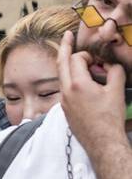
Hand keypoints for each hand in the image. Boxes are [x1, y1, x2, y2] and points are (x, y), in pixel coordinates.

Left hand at [57, 30, 127, 155]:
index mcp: (77, 84)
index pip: (75, 59)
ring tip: (74, 57)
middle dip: (64, 47)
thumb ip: (115, 72)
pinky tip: (79, 80)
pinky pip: (64, 88)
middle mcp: (65, 91)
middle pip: (61, 63)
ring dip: (68, 65)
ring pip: (61, 76)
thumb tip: (110, 65)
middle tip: (67, 35)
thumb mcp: (117, 92)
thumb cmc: (110, 119)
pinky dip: (70, 79)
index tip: (96, 59)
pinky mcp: (65, 109)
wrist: (102, 143)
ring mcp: (63, 101)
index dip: (86, 54)